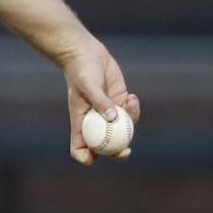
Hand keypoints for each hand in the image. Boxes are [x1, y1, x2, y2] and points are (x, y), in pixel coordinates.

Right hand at [58, 40, 141, 165]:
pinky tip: (131, 97)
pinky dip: (134, 109)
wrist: (86, 54)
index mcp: (81, 122)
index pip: (79, 147)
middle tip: (127, 151)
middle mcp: (95, 121)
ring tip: (130, 103)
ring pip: (122, 131)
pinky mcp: (119, 102)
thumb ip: (100, 101)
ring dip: (130, 125)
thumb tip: (113, 119)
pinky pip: (130, 114)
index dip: (85, 157)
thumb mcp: (88, 85)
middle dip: (116, 152)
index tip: (95, 159)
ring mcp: (108, 113)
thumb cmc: (81, 70)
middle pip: (105, 146)